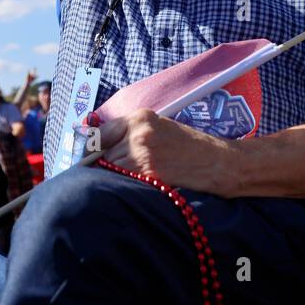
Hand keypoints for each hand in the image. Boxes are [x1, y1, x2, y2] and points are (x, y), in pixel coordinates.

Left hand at [95, 108, 235, 193]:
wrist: (217, 161)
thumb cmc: (189, 145)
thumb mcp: (158, 126)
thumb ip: (130, 131)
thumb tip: (98, 144)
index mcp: (139, 118)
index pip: (99, 134)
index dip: (90, 149)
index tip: (87, 157)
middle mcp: (138, 133)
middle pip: (102, 154)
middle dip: (102, 165)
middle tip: (106, 173)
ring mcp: (142, 155)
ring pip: (110, 169)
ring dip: (112, 177)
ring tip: (123, 180)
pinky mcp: (149, 175)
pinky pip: (124, 181)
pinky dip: (123, 185)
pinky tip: (132, 187)